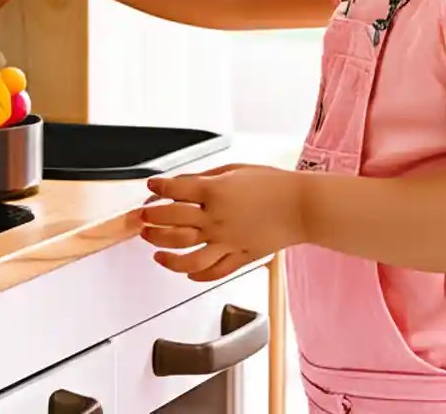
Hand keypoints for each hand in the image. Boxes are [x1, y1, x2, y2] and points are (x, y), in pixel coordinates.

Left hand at [137, 164, 309, 281]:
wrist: (302, 206)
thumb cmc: (272, 184)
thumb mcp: (235, 170)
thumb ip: (204, 178)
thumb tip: (180, 183)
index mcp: (215, 191)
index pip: (174, 190)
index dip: (157, 188)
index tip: (151, 187)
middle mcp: (217, 218)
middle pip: (172, 223)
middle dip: (151, 221)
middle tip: (142, 219)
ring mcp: (227, 241)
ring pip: (186, 256)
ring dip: (165, 254)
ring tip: (155, 251)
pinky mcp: (239, 258)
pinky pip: (212, 272)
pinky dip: (195, 275)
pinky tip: (185, 271)